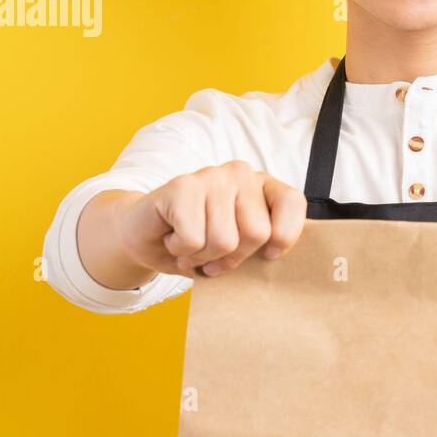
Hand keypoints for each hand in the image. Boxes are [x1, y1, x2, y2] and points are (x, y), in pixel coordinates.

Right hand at [116, 160, 306, 278]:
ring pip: (224, 240)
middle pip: (257, 232)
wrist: (144, 236)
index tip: (269, 254)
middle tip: (213, 255)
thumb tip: (274, 262)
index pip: (292, 202)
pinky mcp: (181, 186)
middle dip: (233, 258)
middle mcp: (240, 173)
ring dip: (203, 256)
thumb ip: (261, 248)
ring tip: (191, 246)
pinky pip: (193, 239)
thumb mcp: (238, 249)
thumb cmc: (198, 243)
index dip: (285, 236)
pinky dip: (181, 251)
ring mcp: (211, 176)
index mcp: (262, 185)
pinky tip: (173, 238)